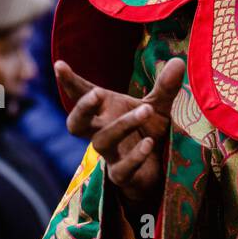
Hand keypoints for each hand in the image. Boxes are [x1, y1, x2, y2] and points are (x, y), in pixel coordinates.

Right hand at [54, 58, 184, 208]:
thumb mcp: (158, 106)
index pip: (83, 95)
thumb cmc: (148, 130)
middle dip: (82, 108)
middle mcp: (101, 132)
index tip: (59, 64)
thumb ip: (165, 87)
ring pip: (102, 142)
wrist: (157, 169)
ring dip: (122, 125)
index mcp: (105, 111)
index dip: (70, 82)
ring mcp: (110, 155)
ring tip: (146, 110)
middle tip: (97, 94)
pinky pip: (122, 169)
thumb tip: (178, 62)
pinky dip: (134, 156)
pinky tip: (148, 142)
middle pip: (77, 123)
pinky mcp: (122, 176)